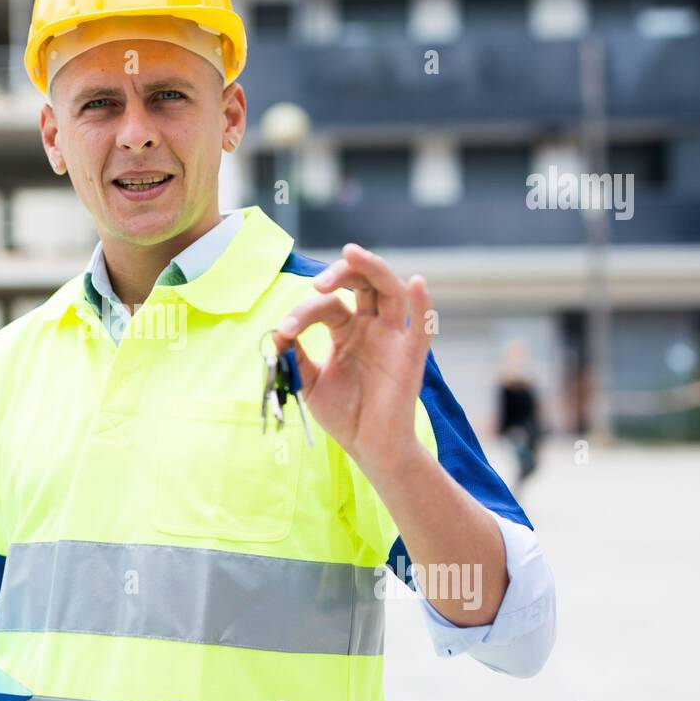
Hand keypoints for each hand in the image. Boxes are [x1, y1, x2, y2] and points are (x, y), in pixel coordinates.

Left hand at [270, 243, 432, 474]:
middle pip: (362, 283)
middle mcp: (371, 326)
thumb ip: (295, 356)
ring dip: (372, 269)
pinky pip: (421, 326)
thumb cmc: (343, 414)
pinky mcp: (411, 356)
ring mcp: (392, 337)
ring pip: (389, 291)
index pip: (327, 305)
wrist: (369, 447)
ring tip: (352, 253)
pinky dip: (422, 304)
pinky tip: (416, 283)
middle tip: (318, 283)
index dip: (303, 313)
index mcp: (346, 330)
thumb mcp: (309, 382)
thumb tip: (276, 333)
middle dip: (340, 273)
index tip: (285, 331)